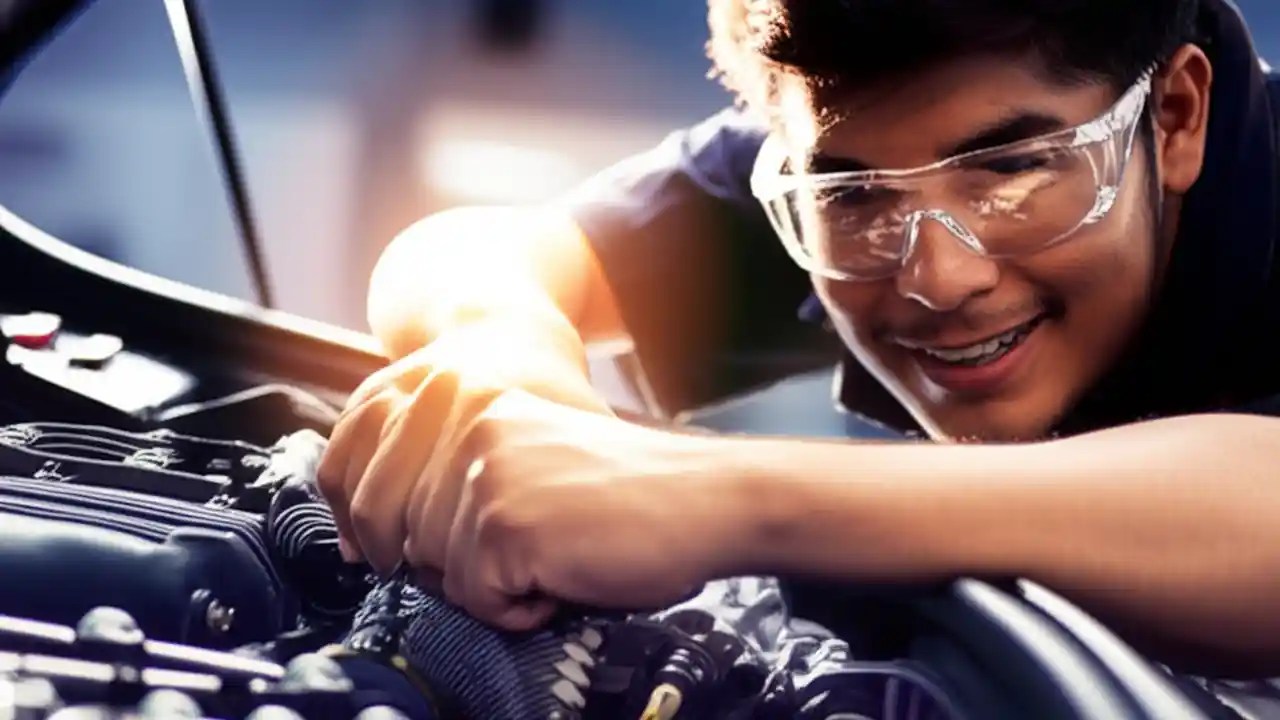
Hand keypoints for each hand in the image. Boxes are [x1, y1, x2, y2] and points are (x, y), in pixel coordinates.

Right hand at [316, 314, 608, 573]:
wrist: (509, 327)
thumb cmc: (552, 388)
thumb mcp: (578, 424)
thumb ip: (578, 480)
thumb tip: (576, 551)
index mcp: (480, 403)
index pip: (440, 500)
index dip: (442, 550)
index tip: (454, 582)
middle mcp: (428, 391)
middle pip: (385, 491)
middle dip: (389, 542)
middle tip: (406, 575)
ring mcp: (393, 386)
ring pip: (351, 471)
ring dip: (357, 524)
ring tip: (378, 561)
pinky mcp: (369, 389)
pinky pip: (337, 451)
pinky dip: (338, 497)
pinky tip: (354, 533)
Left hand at [403, 390, 734, 629]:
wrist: (707, 500)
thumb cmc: (635, 492)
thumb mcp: (534, 456)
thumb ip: (470, 473)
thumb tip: (401, 539)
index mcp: (476, 405)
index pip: (401, 487)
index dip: (434, 531)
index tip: (487, 539)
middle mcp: (471, 430)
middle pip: (416, 534)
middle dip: (472, 562)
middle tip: (543, 546)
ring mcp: (484, 475)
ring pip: (442, 572)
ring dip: (499, 585)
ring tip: (559, 556)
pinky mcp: (503, 525)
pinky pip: (477, 600)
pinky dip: (522, 609)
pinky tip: (568, 576)